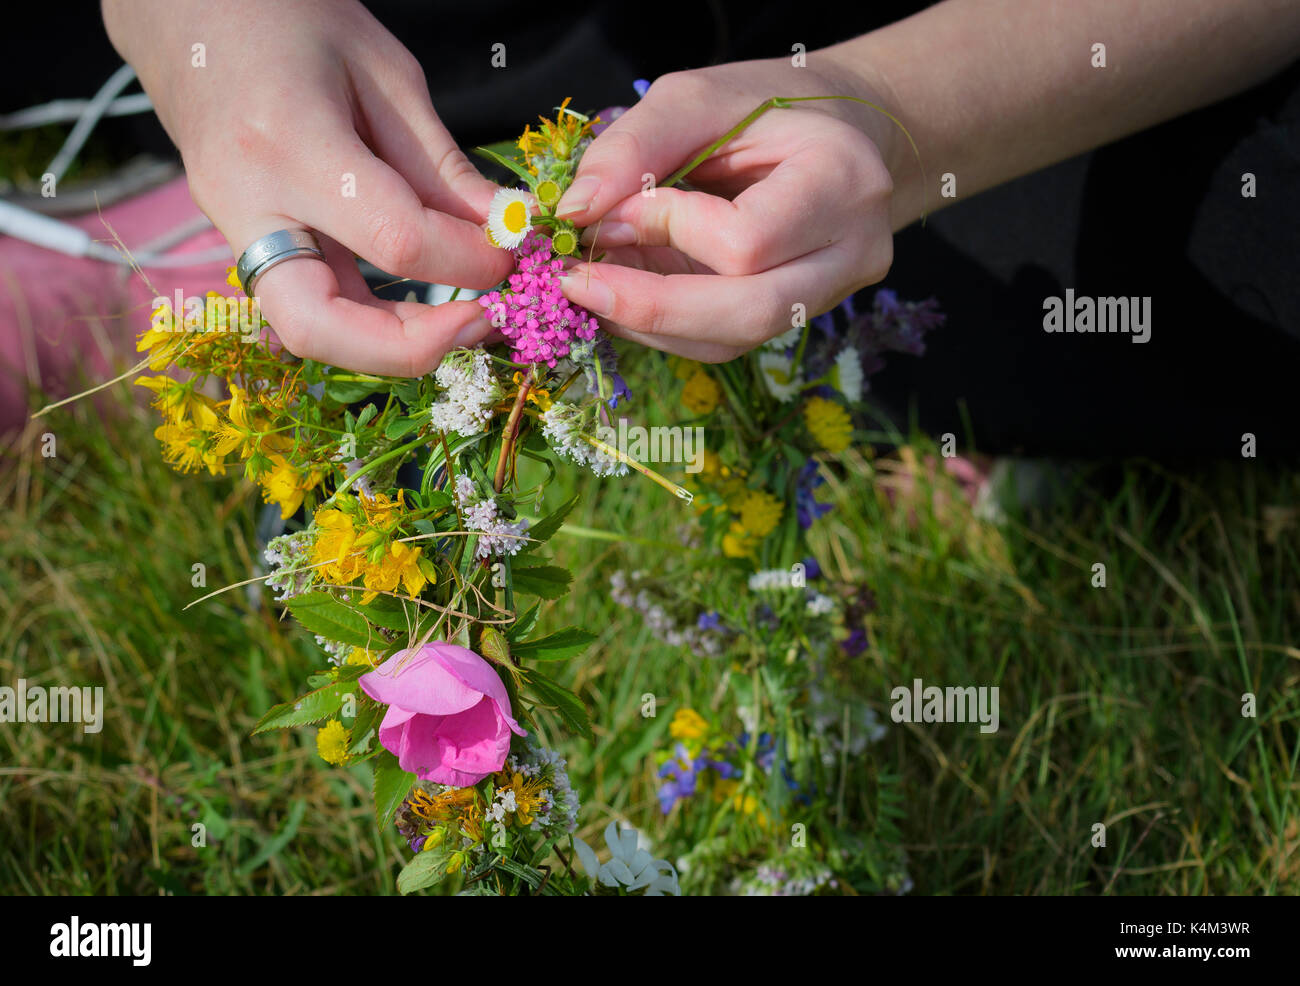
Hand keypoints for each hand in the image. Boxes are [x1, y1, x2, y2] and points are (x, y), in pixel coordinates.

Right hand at [102, 0, 510, 375]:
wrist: (184, 9)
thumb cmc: (288, 17)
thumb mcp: (385, 71)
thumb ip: (440, 164)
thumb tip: (502, 230)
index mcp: (289, 143)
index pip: (397, 241)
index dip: (470, 260)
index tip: (514, 251)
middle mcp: (248, 203)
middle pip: (322, 326)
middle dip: (415, 346)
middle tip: (483, 322)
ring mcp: (231, 232)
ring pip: (308, 330)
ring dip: (391, 346)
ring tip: (461, 320)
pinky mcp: (240, 244)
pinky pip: (307, 304)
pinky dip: (369, 319)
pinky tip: (420, 301)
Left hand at [553, 56, 896, 361]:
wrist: (828, 134)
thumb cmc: (762, 107)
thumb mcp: (695, 98)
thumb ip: (634, 147)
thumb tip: (574, 212)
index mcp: (841, 180)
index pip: (744, 241)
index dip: (661, 229)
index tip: (602, 210)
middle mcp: (851, 250)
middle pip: (749, 312)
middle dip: (649, 305)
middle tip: (573, 282)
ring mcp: (829, 295)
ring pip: (731, 339)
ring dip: (646, 319)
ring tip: (589, 282)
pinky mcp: (793, 318)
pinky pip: (720, 342)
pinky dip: (660, 324)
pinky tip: (622, 293)